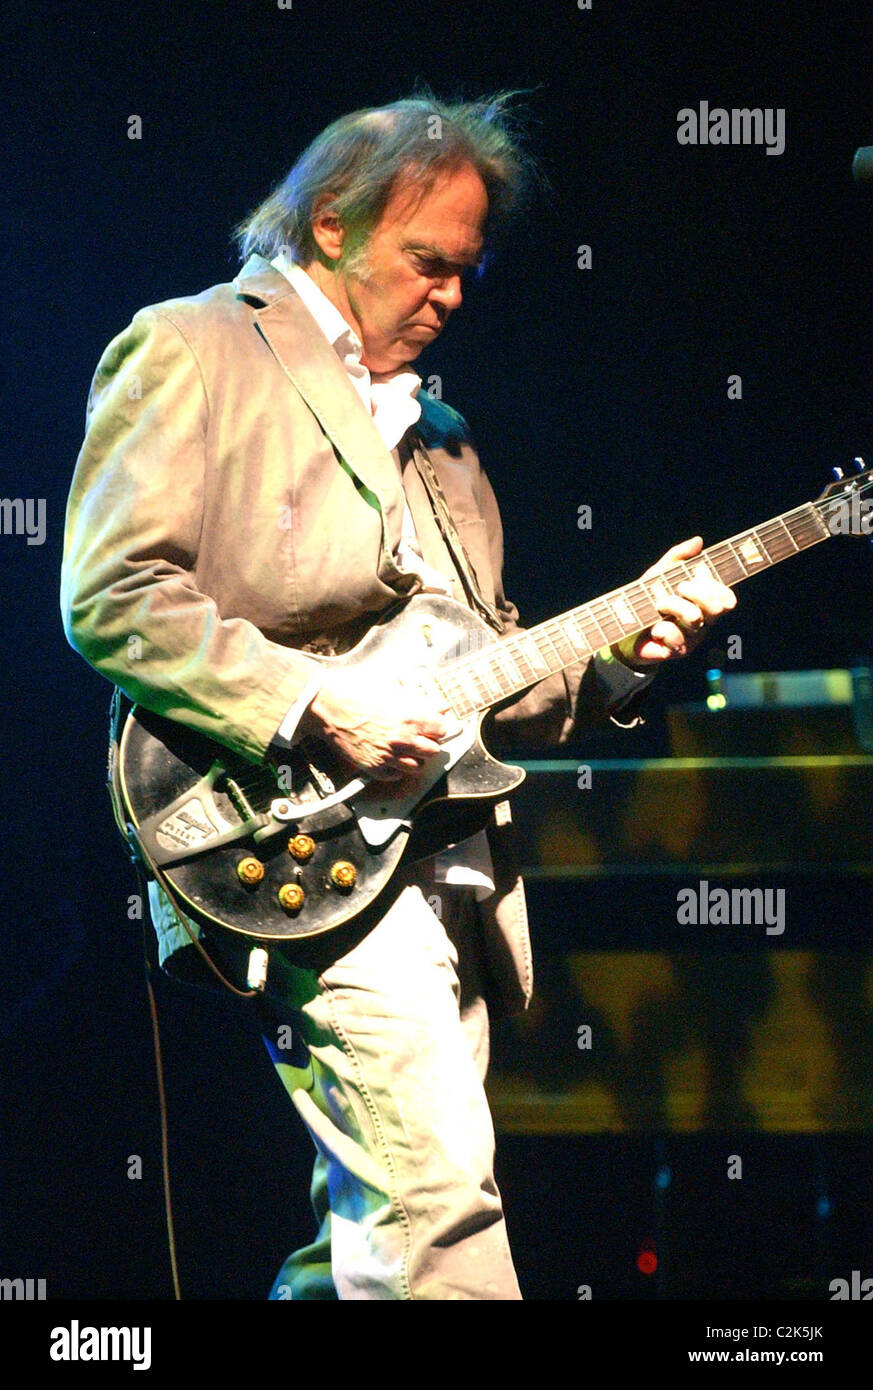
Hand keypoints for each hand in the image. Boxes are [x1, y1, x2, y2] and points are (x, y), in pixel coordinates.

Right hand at [301, 670, 459, 780]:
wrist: (327, 706)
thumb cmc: (356, 692)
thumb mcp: (393, 688)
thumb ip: (421, 700)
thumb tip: (441, 706)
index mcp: (411, 717)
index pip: (442, 729)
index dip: (439, 726)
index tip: (435, 725)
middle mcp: (403, 739)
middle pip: (433, 750)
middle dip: (429, 743)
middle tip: (421, 736)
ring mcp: (388, 756)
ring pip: (417, 767)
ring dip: (416, 758)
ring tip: (407, 749)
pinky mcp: (373, 767)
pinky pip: (395, 775)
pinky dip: (396, 769)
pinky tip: (391, 757)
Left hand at [612, 536, 736, 667]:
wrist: (622, 630)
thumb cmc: (646, 600)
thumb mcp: (659, 574)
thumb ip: (678, 557)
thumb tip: (699, 541)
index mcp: (703, 605)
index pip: (727, 599)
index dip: (718, 587)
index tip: (698, 575)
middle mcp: (702, 623)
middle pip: (718, 607)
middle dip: (697, 591)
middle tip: (679, 588)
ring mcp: (691, 639)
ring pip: (695, 618)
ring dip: (674, 605)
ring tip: (659, 604)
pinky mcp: (675, 652)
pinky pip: (676, 637)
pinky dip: (662, 629)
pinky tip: (653, 628)